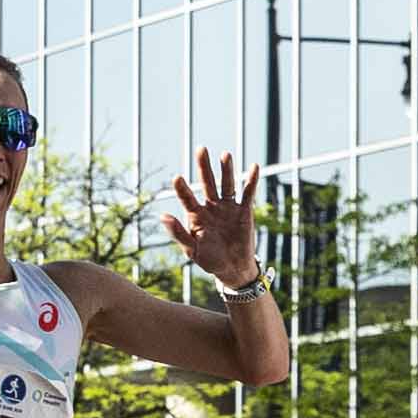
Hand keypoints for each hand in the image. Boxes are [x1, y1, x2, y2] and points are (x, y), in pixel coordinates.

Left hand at [161, 147, 262, 290]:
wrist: (232, 268)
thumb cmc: (209, 259)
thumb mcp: (191, 250)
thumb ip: (178, 233)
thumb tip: (163, 216)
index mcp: (196, 215)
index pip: (188, 198)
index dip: (182, 189)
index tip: (177, 178)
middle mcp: (211, 207)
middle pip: (207, 183)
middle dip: (204, 167)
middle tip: (201, 149)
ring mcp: (228, 207)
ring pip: (227, 184)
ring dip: (226, 170)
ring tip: (225, 154)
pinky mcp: (244, 211)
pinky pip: (248, 193)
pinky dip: (251, 181)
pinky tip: (254, 167)